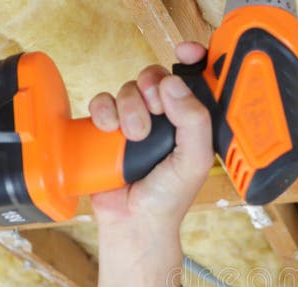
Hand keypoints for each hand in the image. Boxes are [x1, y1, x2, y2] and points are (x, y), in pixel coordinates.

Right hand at [87, 42, 212, 227]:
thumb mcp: (194, 161)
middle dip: (153, 88)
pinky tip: (108, 128)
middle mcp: (166, 118)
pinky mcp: (109, 129)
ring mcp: (136, 122)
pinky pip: (103, 100)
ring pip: (129, 87)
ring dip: (130, 106)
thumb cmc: (169, 197)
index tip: (184, 54)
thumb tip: (173, 86)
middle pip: (156, 77)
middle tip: (155, 110)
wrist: (133, 222)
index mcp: (192, 123)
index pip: (194, 81)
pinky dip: (103, 109)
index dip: (191, 61)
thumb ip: (194, 122)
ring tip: (135, 135)